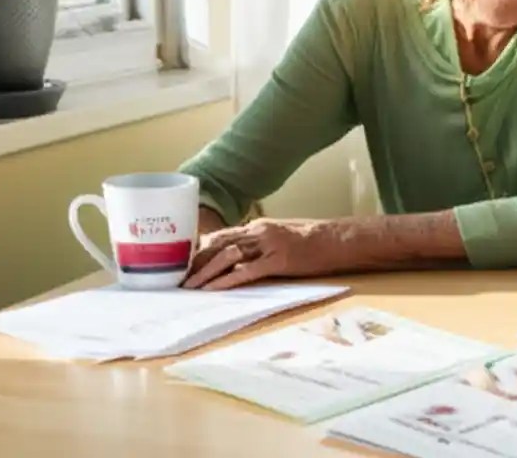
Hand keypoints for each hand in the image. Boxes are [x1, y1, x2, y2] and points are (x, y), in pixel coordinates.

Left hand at [183, 218, 334, 289]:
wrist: (338, 240)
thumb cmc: (313, 240)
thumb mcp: (280, 236)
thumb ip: (258, 244)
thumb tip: (238, 257)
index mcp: (258, 226)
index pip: (220, 236)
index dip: (199, 251)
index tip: (184, 265)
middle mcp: (258, 231)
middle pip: (218, 245)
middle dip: (195, 262)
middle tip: (178, 278)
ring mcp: (268, 245)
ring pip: (226, 257)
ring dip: (204, 272)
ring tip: (189, 287)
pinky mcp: (278, 260)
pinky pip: (246, 271)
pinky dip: (226, 280)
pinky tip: (212, 289)